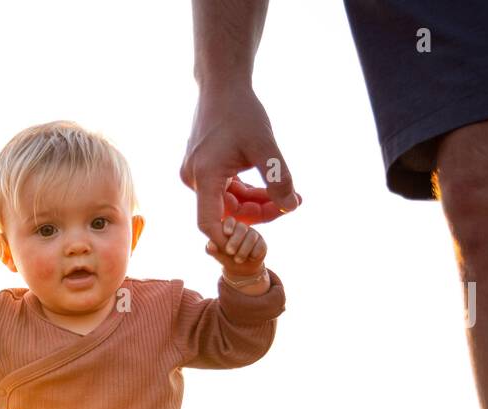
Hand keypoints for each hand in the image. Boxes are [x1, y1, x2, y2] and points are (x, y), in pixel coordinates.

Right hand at [181, 85, 300, 250]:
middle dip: (259, 212)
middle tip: (292, 203)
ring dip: (257, 202)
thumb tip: (291, 206)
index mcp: (204, 177)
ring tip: (290, 194)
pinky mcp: (204, 169)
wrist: (222, 86)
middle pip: (226, 212)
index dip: (228, 239)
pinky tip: (273, 187)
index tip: (253, 243)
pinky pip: (226, 190)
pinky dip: (249, 191)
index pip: (209, 223)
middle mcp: (195, 179)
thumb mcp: (264, 145)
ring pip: (229, 202)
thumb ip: (278, 178)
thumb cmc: (241, 111)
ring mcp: (198, 174)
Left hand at [203, 216, 265, 276]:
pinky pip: (260, 245)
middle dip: (235, 240)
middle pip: (241, 228)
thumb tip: (210, 245)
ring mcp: (253, 234)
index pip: (229, 221)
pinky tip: (250, 258)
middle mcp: (241, 228)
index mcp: (229, 228)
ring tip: (238, 260)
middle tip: (230, 251)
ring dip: (244, 250)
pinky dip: (254, 254)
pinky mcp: (261, 243)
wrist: (240, 269)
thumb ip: (212, 249)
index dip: (229, 226)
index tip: (227, 233)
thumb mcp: (217, 254)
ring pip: (252, 236)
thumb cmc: (226, 257)